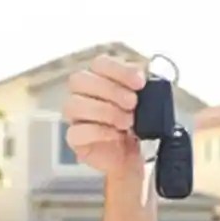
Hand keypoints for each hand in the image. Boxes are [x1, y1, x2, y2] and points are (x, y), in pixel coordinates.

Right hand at [63, 55, 147, 178]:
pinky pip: (75, 132)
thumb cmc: (136, 126)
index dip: (119, 70)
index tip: (139, 82)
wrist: (135, 157)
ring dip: (105, 111)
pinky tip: (116, 134)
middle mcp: (82, 94)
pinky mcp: (75, 139)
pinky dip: (98, 132)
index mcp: (99, 79)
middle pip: (79, 79)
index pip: (99, 63)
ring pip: (74, 104)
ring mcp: (76, 117)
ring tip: (127, 122)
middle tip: (133, 103)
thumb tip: (143, 79)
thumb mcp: (145, 104)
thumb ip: (140, 88)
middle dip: (110, 89)